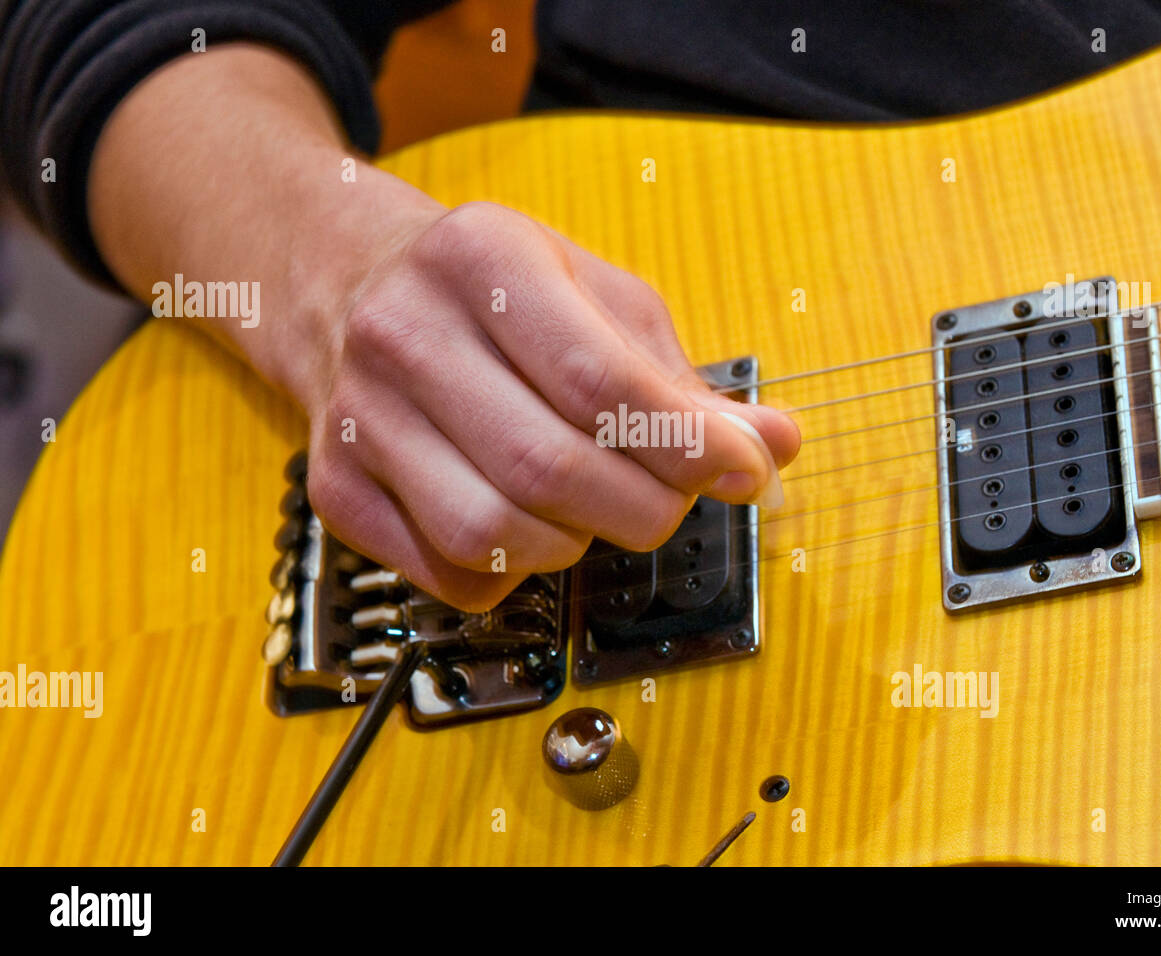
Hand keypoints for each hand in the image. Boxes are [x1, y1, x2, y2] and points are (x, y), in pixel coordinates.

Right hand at [305, 201, 799, 609]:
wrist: (354, 290)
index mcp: (481, 259)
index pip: (599, 380)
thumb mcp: (598, 302)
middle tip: (672, 500)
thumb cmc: (497, 297)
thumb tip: (775, 444)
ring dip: (576, 544)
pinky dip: (515, 574)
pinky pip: (450, 576)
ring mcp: (356, 416)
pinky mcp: (335, 489)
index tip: (745, 471)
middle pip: (548, 467)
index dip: (688, 445)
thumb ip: (684, 379)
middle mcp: (404, 331)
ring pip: (492, 533)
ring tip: (593, 507)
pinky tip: (530, 527)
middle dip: (643, 508)